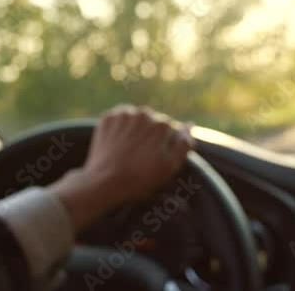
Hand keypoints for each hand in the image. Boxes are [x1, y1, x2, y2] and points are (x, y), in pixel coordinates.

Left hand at [49, 105, 193, 231]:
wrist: (105, 181)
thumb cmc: (141, 178)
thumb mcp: (170, 166)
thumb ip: (183, 144)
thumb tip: (189, 126)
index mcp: (163, 124)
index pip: (171, 129)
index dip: (166, 144)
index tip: (157, 157)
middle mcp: (144, 113)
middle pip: (153, 122)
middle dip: (151, 135)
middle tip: (143, 156)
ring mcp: (124, 114)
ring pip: (136, 119)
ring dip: (136, 129)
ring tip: (131, 151)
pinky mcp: (108, 118)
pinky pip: (120, 119)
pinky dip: (121, 128)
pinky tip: (119, 144)